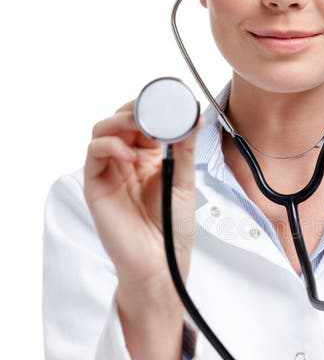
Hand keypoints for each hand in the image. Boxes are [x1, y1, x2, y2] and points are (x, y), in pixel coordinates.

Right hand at [83, 97, 205, 289]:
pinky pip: (94, 154)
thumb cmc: (172, 228)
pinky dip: (110, 146)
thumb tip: (194, 118)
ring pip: (103, 130)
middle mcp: (127, 160)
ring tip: (140, 128)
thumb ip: (184, 150)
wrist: (160, 261)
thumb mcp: (184, 182)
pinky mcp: (96, 184)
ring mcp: (110, 171)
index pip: (144, 120)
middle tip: (153, 110)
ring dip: (120, 122)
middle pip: (121, 120)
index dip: (152, 106)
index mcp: (150, 157)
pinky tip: (131, 156)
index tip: (169, 99)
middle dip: (136, 110)